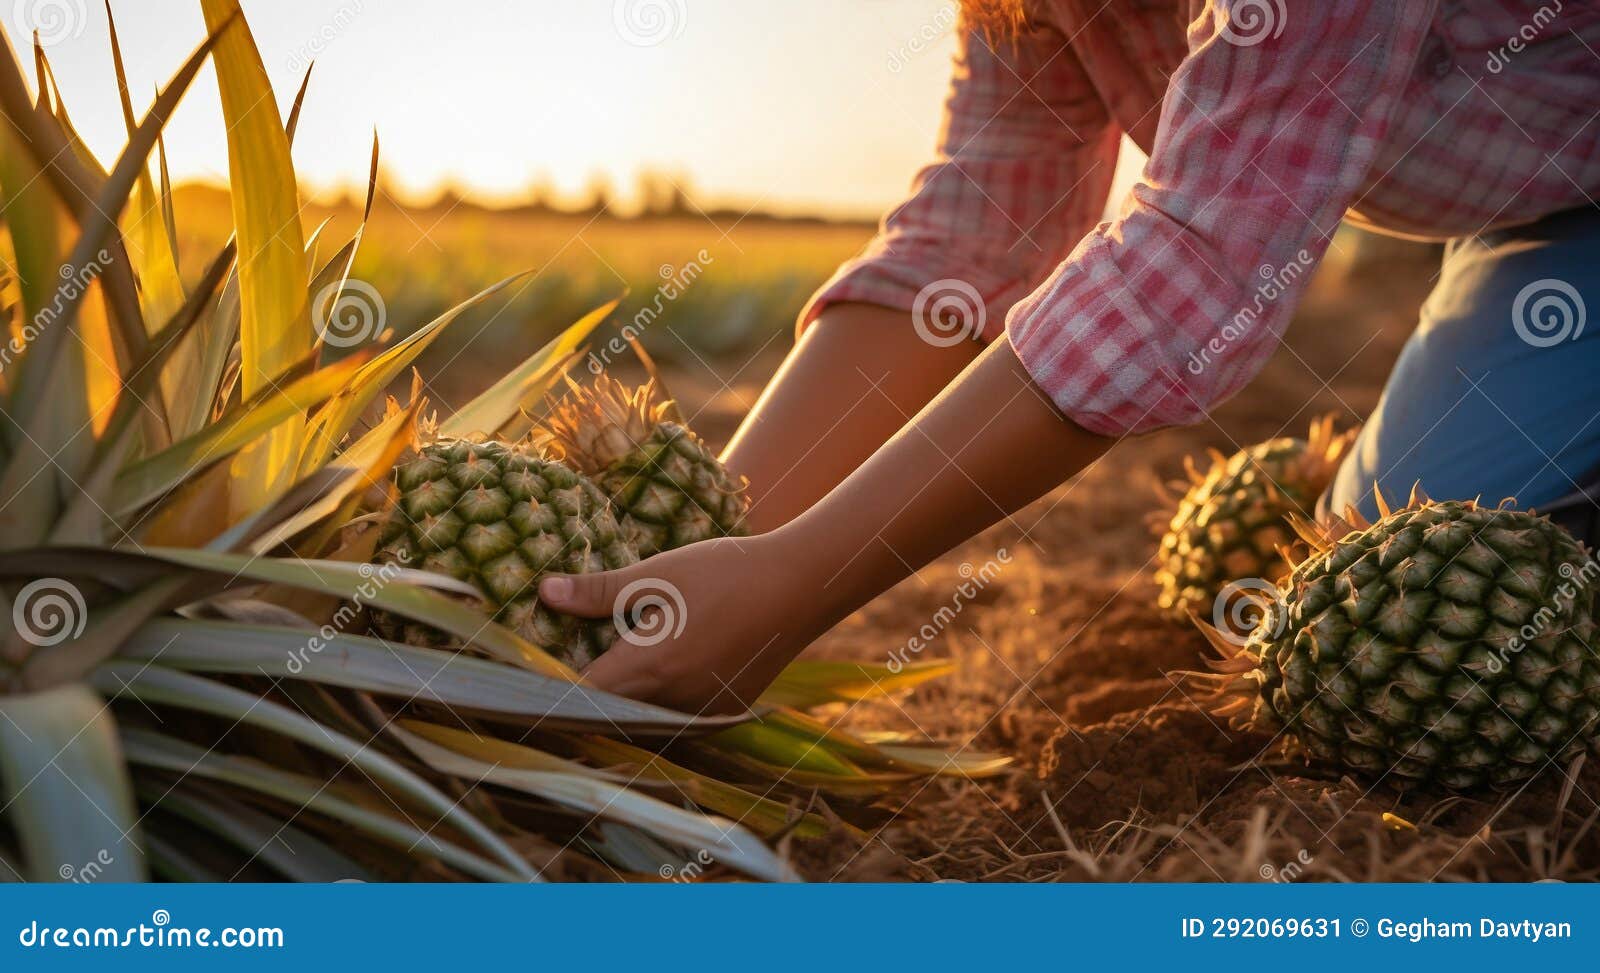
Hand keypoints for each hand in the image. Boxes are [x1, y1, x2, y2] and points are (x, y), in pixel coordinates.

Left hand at [538, 532, 819, 713]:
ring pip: (642, 719)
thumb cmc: (725, 573)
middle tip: (562, 665)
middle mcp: (672, 702)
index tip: (530, 672)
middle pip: (609, 713)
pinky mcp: (723, 710)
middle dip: (584, 694)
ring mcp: (701, 711)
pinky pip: (674, 717)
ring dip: (622, 701)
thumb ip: (599, 591)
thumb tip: (544, 593)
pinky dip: (656, 702)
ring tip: (606, 666)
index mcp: (649, 668)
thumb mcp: (658, 573)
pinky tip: (654, 673)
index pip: (581, 697)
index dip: (552, 688)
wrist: (799, 586)